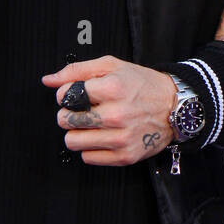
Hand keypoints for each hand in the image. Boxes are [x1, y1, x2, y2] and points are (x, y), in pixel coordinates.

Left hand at [43, 55, 176, 165]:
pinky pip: (88, 158)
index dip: (66, 94)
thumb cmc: (142, 84)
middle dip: (69, 114)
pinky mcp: (125, 156)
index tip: (75, 95)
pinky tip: (102, 137)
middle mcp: (117, 114)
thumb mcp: (112, 66)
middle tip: (82, 111)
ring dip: (77, 133)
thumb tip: (49, 80)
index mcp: (113, 88)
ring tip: (91, 125)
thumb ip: (77, 70)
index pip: (66, 96)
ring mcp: (121, 138)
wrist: (175, 107)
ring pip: (73, 141)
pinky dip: (91, 148)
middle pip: (66, 120)